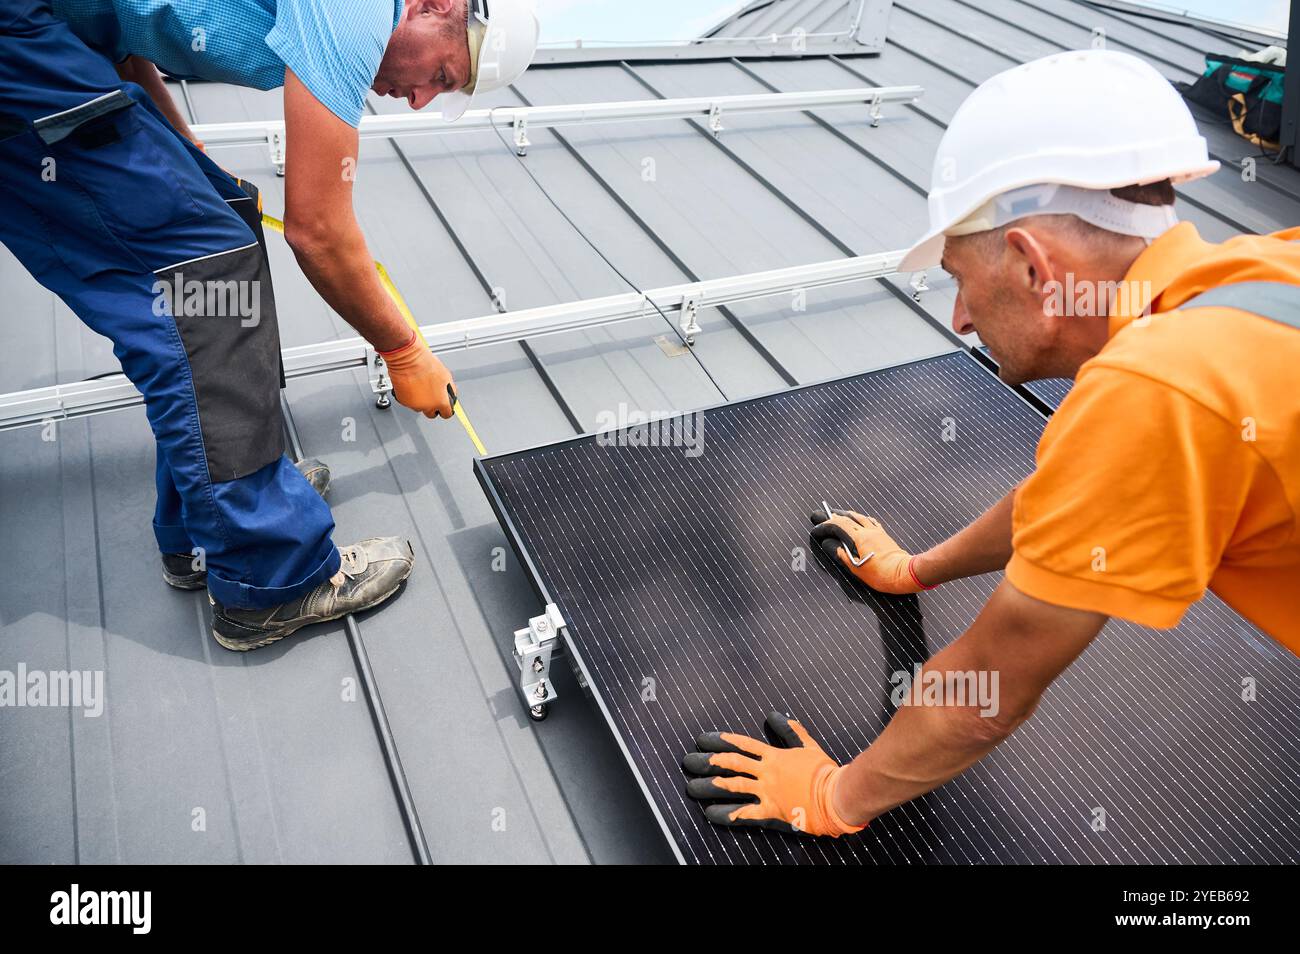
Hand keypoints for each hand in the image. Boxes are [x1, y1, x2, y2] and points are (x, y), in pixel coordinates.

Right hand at [379, 333, 455, 418]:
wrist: (407, 359)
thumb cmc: (425, 364)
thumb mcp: (445, 376)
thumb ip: (449, 389)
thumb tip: (450, 395)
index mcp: (440, 401)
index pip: (446, 414)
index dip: (446, 410)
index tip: (445, 408)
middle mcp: (427, 406)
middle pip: (431, 414)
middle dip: (433, 408)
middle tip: (432, 397)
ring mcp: (414, 405)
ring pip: (419, 408)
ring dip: (421, 401)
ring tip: (421, 387)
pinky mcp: (403, 401)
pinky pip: (409, 402)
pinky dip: (411, 397)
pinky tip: (412, 386)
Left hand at [682, 711, 862, 836]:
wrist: (836, 795)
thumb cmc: (824, 771)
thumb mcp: (808, 746)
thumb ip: (791, 731)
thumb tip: (777, 715)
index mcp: (774, 756)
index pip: (742, 744)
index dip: (721, 741)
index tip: (702, 739)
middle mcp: (766, 772)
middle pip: (731, 763)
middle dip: (708, 762)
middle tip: (689, 761)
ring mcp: (767, 792)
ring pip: (733, 786)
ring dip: (710, 786)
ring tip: (691, 786)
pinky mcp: (771, 811)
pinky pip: (745, 814)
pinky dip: (728, 814)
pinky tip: (711, 813)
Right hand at [810, 508, 931, 593]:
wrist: (904, 573)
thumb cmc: (882, 574)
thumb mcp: (857, 569)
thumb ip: (843, 556)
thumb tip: (835, 547)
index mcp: (860, 538)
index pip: (839, 525)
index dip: (825, 525)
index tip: (817, 530)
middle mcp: (869, 531)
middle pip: (849, 517)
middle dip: (834, 516)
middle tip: (823, 514)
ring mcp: (878, 532)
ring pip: (860, 517)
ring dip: (848, 515)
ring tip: (840, 514)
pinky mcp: (885, 536)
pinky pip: (871, 522)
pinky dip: (861, 519)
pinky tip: (861, 520)